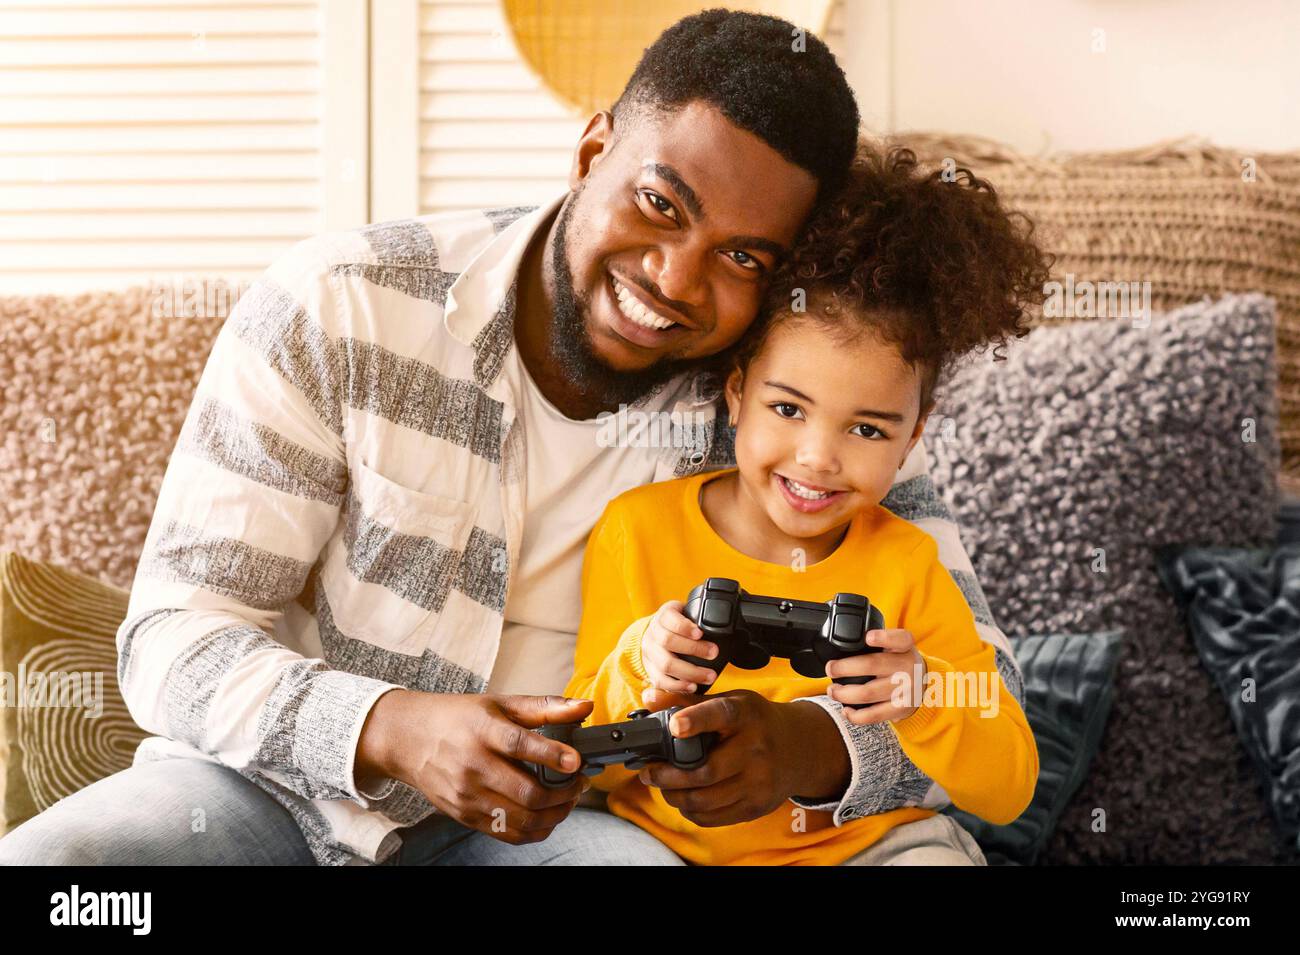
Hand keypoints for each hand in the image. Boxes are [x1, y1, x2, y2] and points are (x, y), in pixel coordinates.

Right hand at [356, 690, 593, 844]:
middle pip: (526, 792)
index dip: (552, 755)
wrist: (408, 738)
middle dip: (563, 793)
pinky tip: (546, 815)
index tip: (576, 761)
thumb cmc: (457, 718)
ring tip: (567, 800)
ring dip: (554, 815)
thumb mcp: (499, 704)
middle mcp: (472, 765)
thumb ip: (545, 707)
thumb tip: (584, 707)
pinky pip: (507, 833)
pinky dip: (534, 830)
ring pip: (521, 819)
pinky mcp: (464, 815)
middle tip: (579, 783)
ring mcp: (467, 795)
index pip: (520, 745)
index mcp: (482, 731)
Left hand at [634, 689, 847, 826]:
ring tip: (663, 786)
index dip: (695, 720)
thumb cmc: (755, 722)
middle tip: (648, 773)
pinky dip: (691, 811)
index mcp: (746, 715)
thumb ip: (689, 702)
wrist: (800, 749)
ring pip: (704, 800)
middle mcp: (756, 748)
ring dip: (675, 796)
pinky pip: (714, 817)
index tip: (674, 726)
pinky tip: (684, 799)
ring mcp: (758, 781)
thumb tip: (649, 698)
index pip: (721, 714)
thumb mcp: (731, 702)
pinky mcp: (756, 806)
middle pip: (705, 771)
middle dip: (667, 776)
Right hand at [640, 600, 719, 693]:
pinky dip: (678, 686)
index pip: (669, 619)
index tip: (700, 633)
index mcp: (662, 617)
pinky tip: (693, 686)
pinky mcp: (650, 670)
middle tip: (714, 653)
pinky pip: (660, 681)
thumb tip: (720, 625)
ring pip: (666, 664)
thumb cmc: (675, 625)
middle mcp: (652, 634)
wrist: (654, 635)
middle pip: (668, 641)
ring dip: (690, 672)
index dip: (684, 627)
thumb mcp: (684, 613)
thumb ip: (697, 618)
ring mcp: (649, 653)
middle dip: (693, 648)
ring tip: (709, 676)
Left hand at [826, 628, 926, 724]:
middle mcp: (908, 667)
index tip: (868, 637)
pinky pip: (874, 715)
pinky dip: (856, 715)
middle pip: (872, 665)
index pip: (900, 639)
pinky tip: (846, 710)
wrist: (925, 685)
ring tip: (832, 690)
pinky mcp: (901, 709)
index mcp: (906, 647)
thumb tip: (843, 642)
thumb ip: (879, 641)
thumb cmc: (900, 662)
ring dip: (844, 693)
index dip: (884, 638)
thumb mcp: (897, 646)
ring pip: (868, 693)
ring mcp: (905, 690)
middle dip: (844, 668)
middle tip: (830, 668)